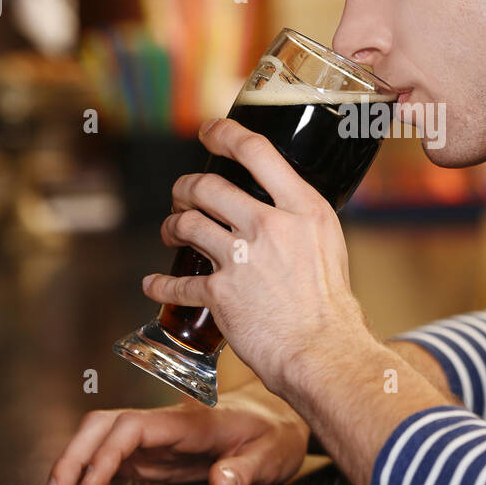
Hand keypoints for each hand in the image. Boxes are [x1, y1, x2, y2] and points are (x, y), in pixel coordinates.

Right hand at [41, 392, 310, 484]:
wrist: (282, 420)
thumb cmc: (278, 435)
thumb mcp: (275, 455)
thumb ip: (249, 468)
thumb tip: (221, 482)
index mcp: (194, 424)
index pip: (137, 426)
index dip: (108, 452)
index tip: (91, 484)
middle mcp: (169, 426)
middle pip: (106, 425)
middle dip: (74, 455)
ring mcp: (160, 439)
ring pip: (103, 438)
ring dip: (75, 463)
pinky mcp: (158, 453)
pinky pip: (115, 456)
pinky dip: (91, 472)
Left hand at [141, 116, 371, 401]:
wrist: (324, 352)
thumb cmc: (332, 308)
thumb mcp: (328, 245)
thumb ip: (301, 223)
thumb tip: (281, 215)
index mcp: (303, 209)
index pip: (256, 151)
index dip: (224, 134)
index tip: (208, 132)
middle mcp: (270, 225)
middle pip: (208, 186)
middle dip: (186, 187)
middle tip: (183, 195)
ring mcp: (242, 258)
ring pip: (187, 224)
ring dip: (171, 225)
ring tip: (171, 231)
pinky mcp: (220, 293)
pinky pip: (177, 282)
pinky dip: (160, 283)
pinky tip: (153, 284)